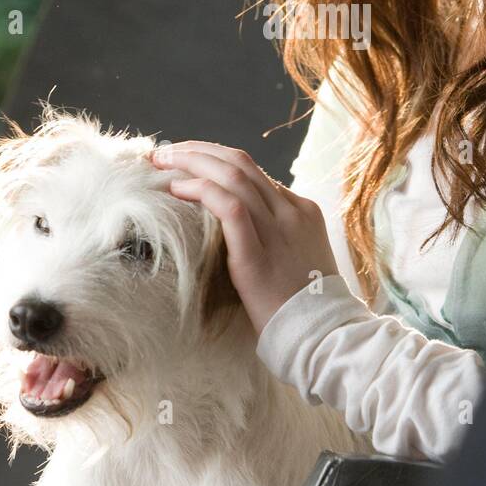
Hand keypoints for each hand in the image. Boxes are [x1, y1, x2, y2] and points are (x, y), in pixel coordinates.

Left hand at [150, 141, 339, 333]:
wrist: (324, 335)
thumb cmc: (304, 307)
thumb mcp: (298, 259)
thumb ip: (275, 236)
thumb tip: (236, 226)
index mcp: (302, 209)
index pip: (253, 171)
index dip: (215, 161)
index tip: (186, 162)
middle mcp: (292, 211)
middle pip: (240, 162)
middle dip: (198, 150)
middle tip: (165, 152)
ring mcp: (278, 229)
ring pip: (233, 174)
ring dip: (191, 161)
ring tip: (161, 162)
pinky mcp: (258, 253)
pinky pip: (230, 207)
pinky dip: (200, 190)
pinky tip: (176, 189)